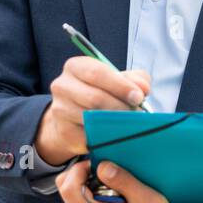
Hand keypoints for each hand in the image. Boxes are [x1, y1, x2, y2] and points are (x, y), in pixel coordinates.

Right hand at [35, 57, 151, 164]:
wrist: (74, 118)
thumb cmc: (100, 92)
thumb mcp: (117, 80)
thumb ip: (134, 79)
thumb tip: (143, 88)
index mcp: (76, 66)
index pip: (98, 73)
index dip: (121, 85)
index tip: (138, 96)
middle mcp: (62, 85)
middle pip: (95, 97)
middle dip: (120, 106)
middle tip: (138, 113)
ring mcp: (59, 109)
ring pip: (92, 118)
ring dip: (115, 122)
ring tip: (129, 122)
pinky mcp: (64, 131)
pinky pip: (89, 136)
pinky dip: (106, 136)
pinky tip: (115, 134)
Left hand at [56, 159, 181, 202]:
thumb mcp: (147, 201)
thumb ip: (124, 182)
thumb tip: (103, 166)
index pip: (68, 188)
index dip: (78, 169)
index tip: (97, 163)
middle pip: (66, 191)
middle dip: (81, 174)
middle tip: (106, 171)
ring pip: (74, 197)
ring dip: (88, 184)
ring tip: (114, 185)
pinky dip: (93, 194)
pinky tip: (115, 196)